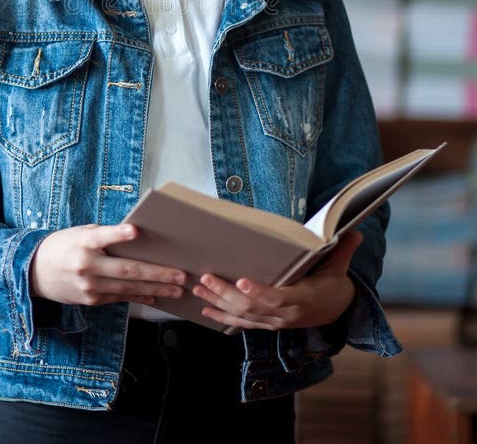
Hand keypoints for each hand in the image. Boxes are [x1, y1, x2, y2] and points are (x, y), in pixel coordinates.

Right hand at [30, 223, 186, 307]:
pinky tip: (155, 297)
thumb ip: (104, 236)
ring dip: (155, 289)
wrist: (34, 272)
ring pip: (128, 288)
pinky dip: (139, 297)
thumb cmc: (63, 246)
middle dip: (157, 274)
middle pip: (127, 270)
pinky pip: (119, 298)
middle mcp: (86, 266)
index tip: (135, 231)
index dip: (118, 234)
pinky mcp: (91, 299)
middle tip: (180, 275)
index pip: (103, 236)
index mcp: (83, 243)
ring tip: (176, 290)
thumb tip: (136, 237)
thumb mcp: (80, 234)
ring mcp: (89, 286)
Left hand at [191, 230, 361, 330]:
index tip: (241, 281)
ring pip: (243, 315)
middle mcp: (285, 315)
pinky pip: (243, 323)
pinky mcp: (268, 324)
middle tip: (207, 278)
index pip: (278, 298)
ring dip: (219, 303)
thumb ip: (343, 249)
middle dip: (227, 293)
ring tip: (199, 289)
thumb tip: (355, 231)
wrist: (336, 312)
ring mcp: (275, 322)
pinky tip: (206, 310)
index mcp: (302, 300)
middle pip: (252, 307)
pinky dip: (224, 317)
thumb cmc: (334, 285)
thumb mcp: (339, 267)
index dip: (259, 293)